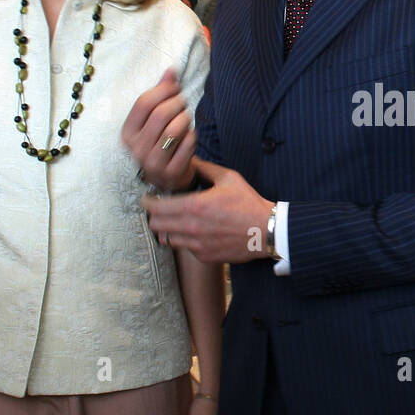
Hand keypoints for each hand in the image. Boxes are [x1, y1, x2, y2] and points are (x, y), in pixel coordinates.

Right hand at [121, 68, 195, 191]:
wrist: (168, 177)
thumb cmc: (160, 142)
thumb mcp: (152, 120)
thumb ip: (160, 94)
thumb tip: (171, 70)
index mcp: (127, 133)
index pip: (143, 103)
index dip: (163, 90)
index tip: (175, 87)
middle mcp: (136, 149)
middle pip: (160, 114)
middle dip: (177, 103)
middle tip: (183, 103)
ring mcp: (153, 163)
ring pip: (175, 128)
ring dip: (186, 119)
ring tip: (186, 119)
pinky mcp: (172, 172)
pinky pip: (188, 143)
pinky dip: (193, 136)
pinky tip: (189, 136)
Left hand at [140, 158, 272, 263]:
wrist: (267, 230)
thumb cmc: (249, 203)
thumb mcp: (228, 178)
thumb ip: (204, 168)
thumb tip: (189, 159)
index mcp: (195, 206)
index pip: (155, 207)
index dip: (147, 202)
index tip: (148, 198)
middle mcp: (192, 228)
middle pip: (155, 225)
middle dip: (154, 215)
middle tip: (159, 209)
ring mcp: (197, 245)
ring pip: (167, 239)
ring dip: (167, 229)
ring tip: (175, 221)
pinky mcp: (204, 256)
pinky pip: (184, 248)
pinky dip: (184, 240)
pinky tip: (194, 232)